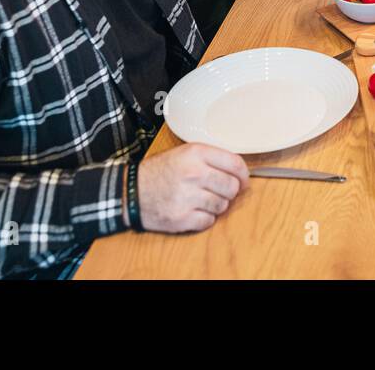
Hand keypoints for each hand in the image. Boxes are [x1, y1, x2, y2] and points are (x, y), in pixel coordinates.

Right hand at [137, 143, 251, 232]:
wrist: (130, 192)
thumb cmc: (160, 172)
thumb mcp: (184, 153)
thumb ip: (211, 158)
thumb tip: (240, 172)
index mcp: (196, 153)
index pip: (235, 164)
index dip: (244, 174)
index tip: (244, 180)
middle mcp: (193, 173)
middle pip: (232, 187)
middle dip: (230, 191)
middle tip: (221, 192)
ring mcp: (187, 197)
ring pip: (222, 205)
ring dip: (217, 205)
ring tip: (202, 200)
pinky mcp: (181, 218)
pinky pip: (209, 221)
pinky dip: (205, 218)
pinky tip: (194, 211)